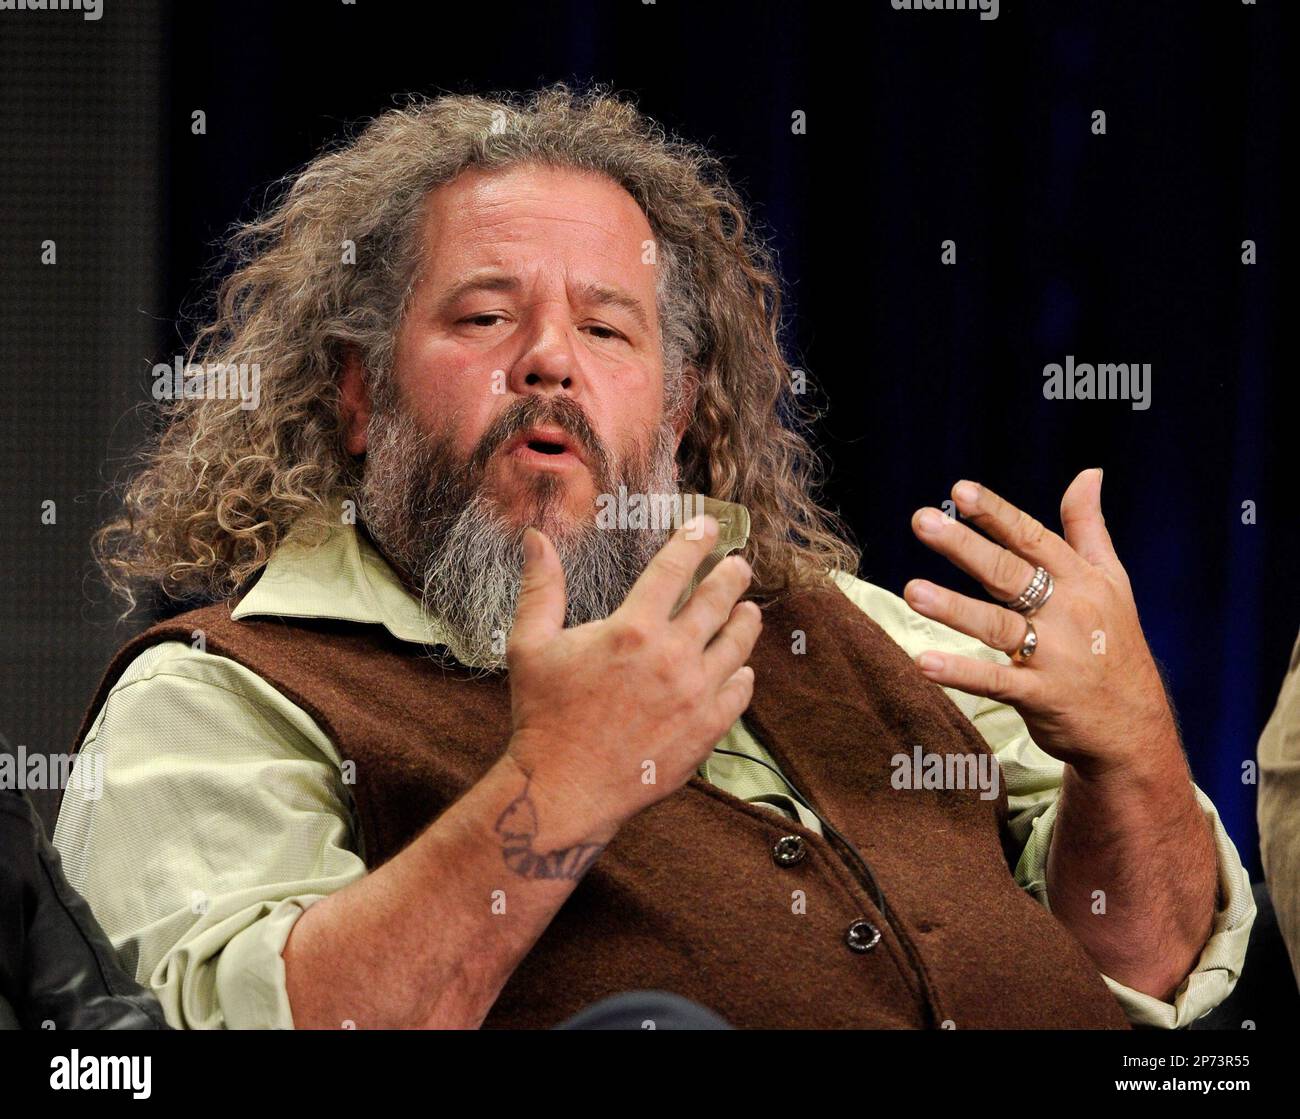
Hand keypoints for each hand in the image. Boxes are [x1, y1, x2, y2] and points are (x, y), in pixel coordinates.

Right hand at [505, 515, 761, 834]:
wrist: (564, 787)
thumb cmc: (544, 715)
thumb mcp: (531, 645)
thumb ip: (541, 587)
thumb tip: (535, 537)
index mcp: (632, 629)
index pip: (675, 569)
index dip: (694, 542)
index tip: (708, 527)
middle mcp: (672, 656)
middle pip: (717, 600)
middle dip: (731, 576)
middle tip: (738, 565)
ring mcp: (695, 694)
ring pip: (738, 645)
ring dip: (746, 620)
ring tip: (749, 610)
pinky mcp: (707, 729)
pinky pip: (739, 692)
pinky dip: (743, 675)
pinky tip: (742, 669)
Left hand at [903, 468, 1179, 777]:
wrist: (1137, 728)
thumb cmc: (1116, 646)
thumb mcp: (1112, 582)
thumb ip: (1088, 528)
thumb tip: (1088, 473)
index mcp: (1080, 580)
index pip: (1031, 538)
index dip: (995, 514)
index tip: (959, 490)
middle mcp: (1068, 612)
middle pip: (1008, 573)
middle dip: (964, 546)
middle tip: (922, 521)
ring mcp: (1055, 656)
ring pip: (997, 625)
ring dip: (954, 608)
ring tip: (912, 591)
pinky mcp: (1042, 697)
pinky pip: (995, 682)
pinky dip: (961, 673)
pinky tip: (924, 662)